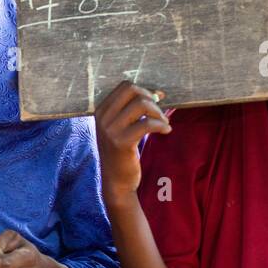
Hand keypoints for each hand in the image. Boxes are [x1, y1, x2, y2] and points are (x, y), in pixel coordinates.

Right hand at [94, 81, 170, 208]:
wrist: (116, 181)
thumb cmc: (122, 153)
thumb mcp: (120, 128)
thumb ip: (133, 110)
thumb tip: (158, 93)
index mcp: (100, 110)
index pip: (125, 86)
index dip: (145, 90)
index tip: (156, 101)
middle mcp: (102, 118)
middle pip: (132, 90)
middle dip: (151, 99)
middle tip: (159, 114)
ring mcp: (110, 130)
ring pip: (141, 104)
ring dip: (158, 113)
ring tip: (164, 124)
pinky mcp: (121, 142)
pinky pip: (147, 123)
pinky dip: (161, 125)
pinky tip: (166, 131)